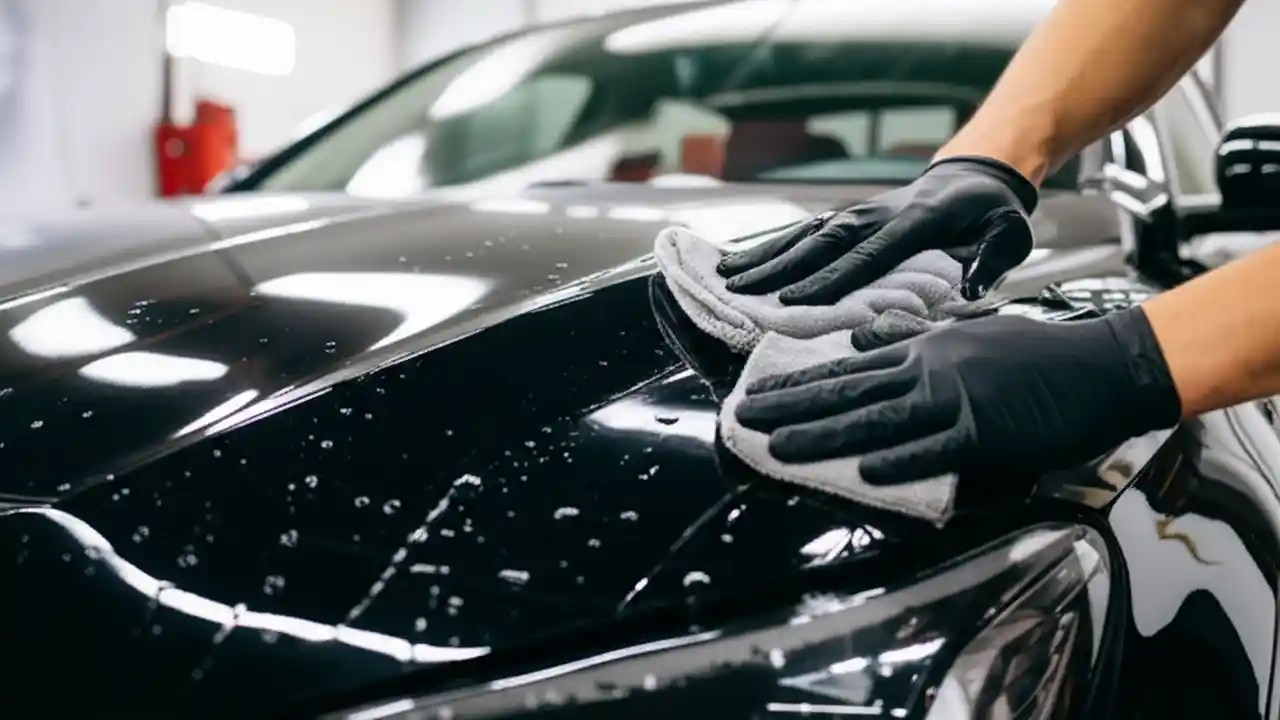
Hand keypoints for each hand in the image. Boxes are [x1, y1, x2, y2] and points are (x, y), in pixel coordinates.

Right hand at [717, 156, 1038, 302]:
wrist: (973, 178)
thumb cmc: (990, 216)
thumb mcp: (1008, 236)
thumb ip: (989, 261)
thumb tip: (970, 291)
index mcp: (914, 223)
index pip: (866, 255)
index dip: (829, 279)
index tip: (793, 299)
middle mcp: (875, 215)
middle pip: (822, 243)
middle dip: (780, 269)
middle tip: (741, 292)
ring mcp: (856, 214)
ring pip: (804, 235)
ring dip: (764, 257)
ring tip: (726, 278)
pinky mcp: (845, 219)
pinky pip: (801, 233)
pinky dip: (768, 247)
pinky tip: (736, 262)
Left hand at [735, 307, 1181, 482]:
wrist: (1097, 365)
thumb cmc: (1034, 354)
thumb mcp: (966, 334)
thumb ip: (913, 337)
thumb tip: (863, 339)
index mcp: (924, 349)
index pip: (847, 369)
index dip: (798, 384)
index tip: (756, 393)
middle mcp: (929, 370)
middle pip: (848, 392)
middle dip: (790, 407)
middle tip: (743, 419)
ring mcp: (956, 400)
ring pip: (877, 420)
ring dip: (824, 436)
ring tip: (778, 447)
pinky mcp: (985, 432)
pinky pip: (933, 450)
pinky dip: (898, 461)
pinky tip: (862, 472)